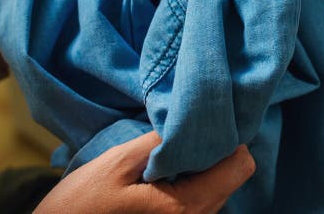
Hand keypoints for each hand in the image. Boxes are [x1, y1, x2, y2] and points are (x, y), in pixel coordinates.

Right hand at [34, 131, 255, 213]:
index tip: (202, 119)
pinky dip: (189, 177)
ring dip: (199, 163)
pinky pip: (200, 195)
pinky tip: (162, 167)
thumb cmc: (82, 204)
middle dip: (212, 148)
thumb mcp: (119, 163)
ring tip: (167, 148)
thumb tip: (194, 119)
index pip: (240, 165)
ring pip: (216, 184)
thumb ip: (161, 142)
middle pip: (231, 174)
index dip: (227, 137)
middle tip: (181, 128)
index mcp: (188, 206)